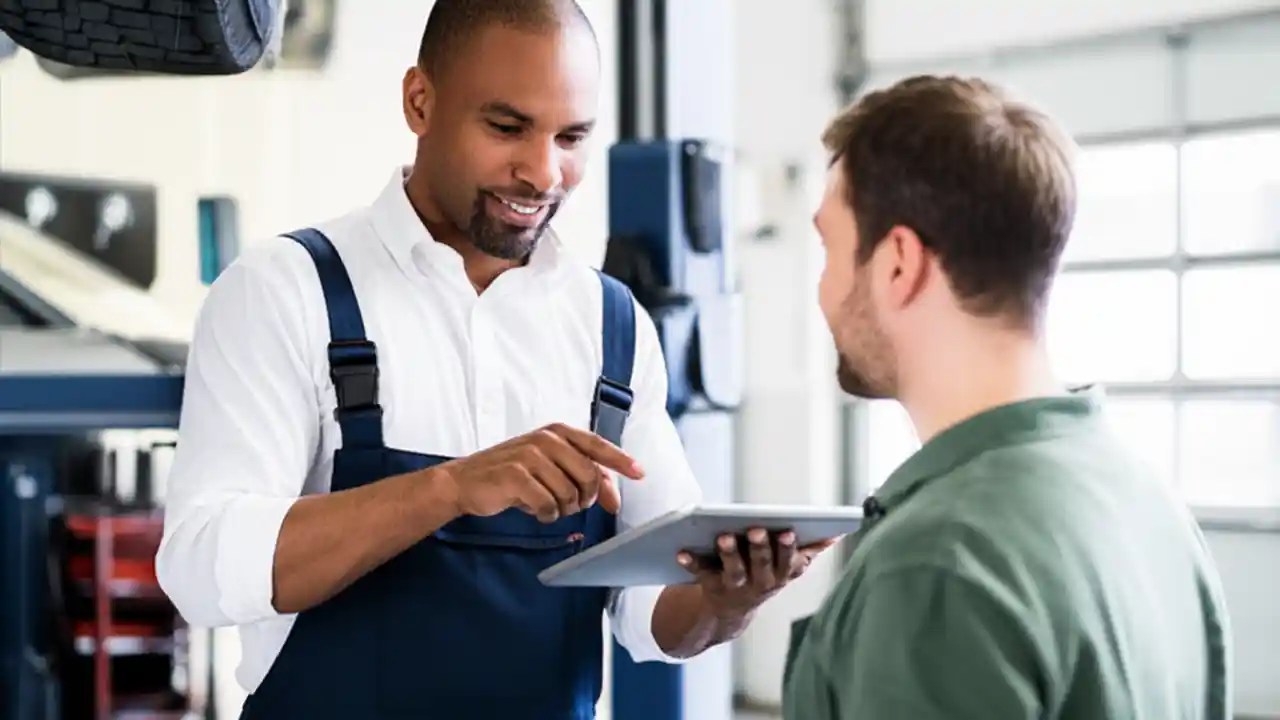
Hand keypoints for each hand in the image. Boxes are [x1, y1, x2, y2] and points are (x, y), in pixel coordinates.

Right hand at [433, 423, 644, 522]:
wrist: (464, 482)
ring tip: (544, 503)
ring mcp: (530, 456)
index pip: (597, 445)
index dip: (621, 460)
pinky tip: (533, 509)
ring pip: (570, 495)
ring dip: (561, 508)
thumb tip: (614, 496)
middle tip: (570, 504)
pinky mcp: (516, 476)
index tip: (640, 473)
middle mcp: (545, 440)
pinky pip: (548, 506)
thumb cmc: (510, 474)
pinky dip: (545, 515)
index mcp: (556, 433)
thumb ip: (581, 474)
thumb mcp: (547, 466)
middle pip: (589, 476)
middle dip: (585, 498)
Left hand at [677, 529, 838, 619]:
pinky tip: (680, 550)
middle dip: (760, 548)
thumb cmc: (764, 576)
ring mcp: (735, 587)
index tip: (788, 531)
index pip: (789, 562)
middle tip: (755, 529)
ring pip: (734, 571)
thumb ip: (811, 549)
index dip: (788, 548)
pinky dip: (690, 562)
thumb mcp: (789, 567)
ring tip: (723, 536)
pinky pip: (699, 573)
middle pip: (762, 566)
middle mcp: (761, 584)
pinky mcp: (711, 586)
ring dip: (729, 554)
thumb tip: (837, 533)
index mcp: (782, 575)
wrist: (731, 613)